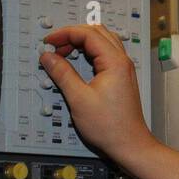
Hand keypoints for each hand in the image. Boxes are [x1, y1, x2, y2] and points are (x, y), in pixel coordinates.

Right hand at [39, 24, 154, 164]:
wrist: (129, 145)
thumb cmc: (110, 127)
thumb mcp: (78, 99)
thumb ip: (62, 74)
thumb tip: (49, 56)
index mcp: (115, 62)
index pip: (88, 34)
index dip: (65, 34)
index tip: (49, 42)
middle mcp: (122, 62)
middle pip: (96, 33)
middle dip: (73, 35)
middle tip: (55, 47)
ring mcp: (123, 69)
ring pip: (102, 42)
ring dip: (81, 43)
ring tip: (63, 53)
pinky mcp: (121, 78)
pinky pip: (105, 55)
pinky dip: (89, 53)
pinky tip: (77, 63)